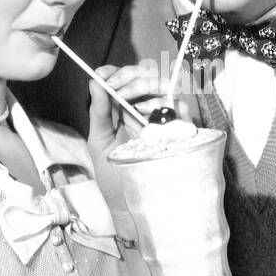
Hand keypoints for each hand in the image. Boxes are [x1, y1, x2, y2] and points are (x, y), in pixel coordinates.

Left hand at [85, 64, 193, 223]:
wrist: (129, 203)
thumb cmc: (113, 174)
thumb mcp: (99, 141)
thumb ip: (98, 111)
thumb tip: (94, 81)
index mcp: (124, 106)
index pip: (125, 76)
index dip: (116, 71)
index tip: (104, 76)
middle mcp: (145, 108)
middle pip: (147, 75)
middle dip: (132, 78)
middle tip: (118, 91)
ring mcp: (162, 119)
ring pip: (164, 87)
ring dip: (149, 90)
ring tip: (135, 108)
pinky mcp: (179, 131)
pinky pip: (181, 109)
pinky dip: (168, 106)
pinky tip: (153, 116)